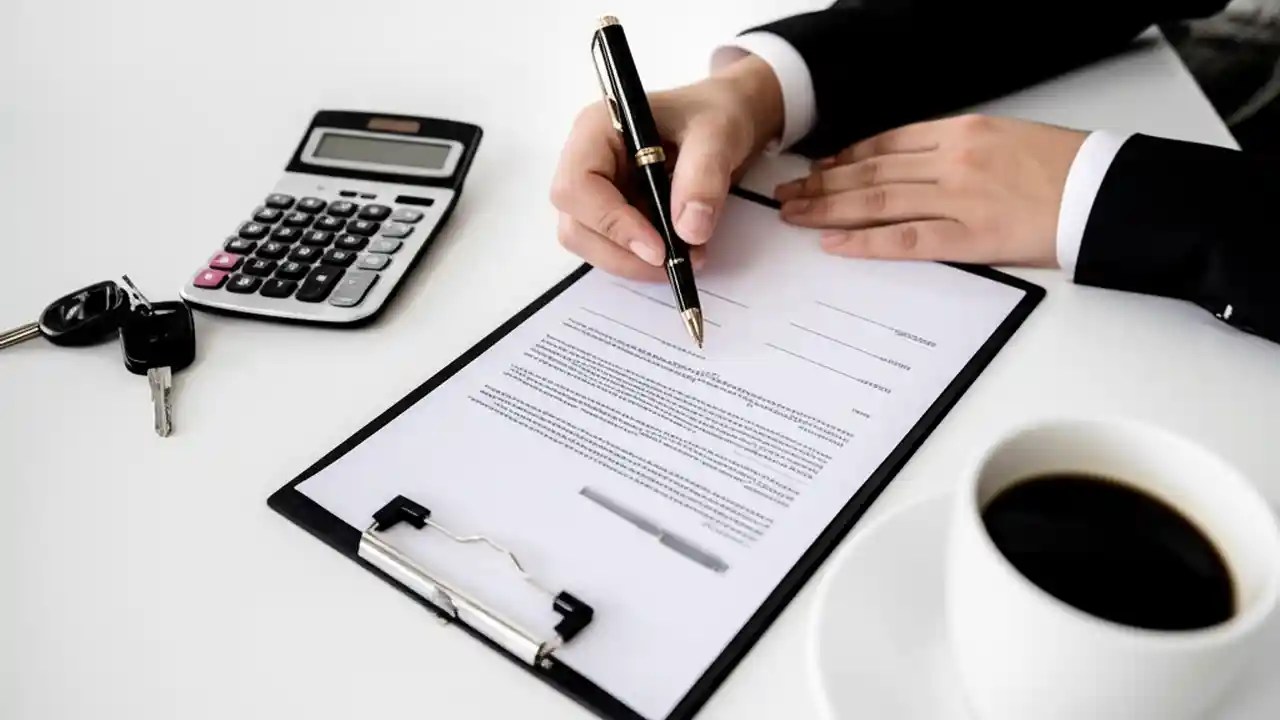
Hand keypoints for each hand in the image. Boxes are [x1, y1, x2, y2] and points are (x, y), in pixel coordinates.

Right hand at [550, 56, 782, 280]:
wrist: (724, 122)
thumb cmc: (714, 114)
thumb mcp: (718, 135)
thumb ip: (704, 175)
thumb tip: (689, 230)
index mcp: (596, 129)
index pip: (577, 186)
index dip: (612, 223)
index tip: (658, 248)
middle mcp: (584, 160)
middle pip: (576, 224)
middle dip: (623, 254)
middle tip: (674, 264)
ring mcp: (594, 190)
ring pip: (590, 243)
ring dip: (633, 262)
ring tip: (686, 255)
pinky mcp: (610, 212)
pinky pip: (612, 248)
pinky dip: (642, 261)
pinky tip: (679, 250)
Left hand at [774, 115, 1086, 266]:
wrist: (1105, 190)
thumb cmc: (1062, 167)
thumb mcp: (1005, 138)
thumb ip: (956, 150)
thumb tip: (917, 165)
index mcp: (961, 132)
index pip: (886, 145)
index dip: (844, 160)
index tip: (817, 169)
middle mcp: (951, 160)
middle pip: (870, 173)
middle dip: (822, 185)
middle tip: (787, 194)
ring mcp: (957, 199)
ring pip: (877, 202)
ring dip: (828, 210)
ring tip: (795, 216)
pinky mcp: (969, 237)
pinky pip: (905, 240)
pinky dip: (865, 241)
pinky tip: (834, 243)